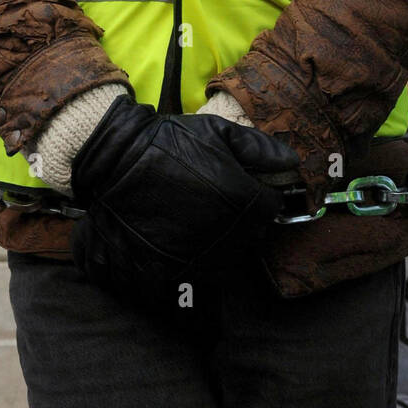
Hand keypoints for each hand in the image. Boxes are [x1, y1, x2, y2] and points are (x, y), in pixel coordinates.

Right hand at [70, 96, 299, 310]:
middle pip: (251, 235)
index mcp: (241, 199)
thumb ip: (258, 147)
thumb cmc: (169, 142)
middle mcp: (225, 233)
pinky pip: (199, 275)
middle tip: (218, 200)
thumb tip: (291, 161)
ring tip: (200, 217)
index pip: (270, 208)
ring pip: (227, 257)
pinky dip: (198, 260)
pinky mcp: (171, 272)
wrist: (116, 161)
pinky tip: (184, 237)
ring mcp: (198, 256)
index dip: (260, 195)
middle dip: (242, 219)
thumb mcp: (216, 132)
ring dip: (222, 241)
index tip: (245, 187)